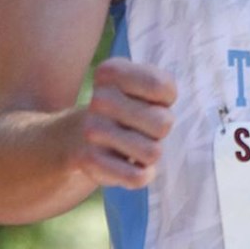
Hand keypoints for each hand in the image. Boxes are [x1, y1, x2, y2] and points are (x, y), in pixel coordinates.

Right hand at [71, 57, 176, 189]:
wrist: (82, 136)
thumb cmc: (129, 107)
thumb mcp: (146, 84)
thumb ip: (162, 88)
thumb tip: (161, 122)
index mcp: (112, 72)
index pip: (161, 87)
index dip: (167, 99)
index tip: (153, 99)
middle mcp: (100, 98)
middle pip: (163, 123)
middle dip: (160, 129)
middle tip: (143, 126)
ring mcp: (92, 130)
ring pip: (152, 152)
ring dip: (150, 151)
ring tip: (135, 143)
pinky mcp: (91, 160)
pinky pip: (137, 176)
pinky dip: (143, 174)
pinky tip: (132, 164)